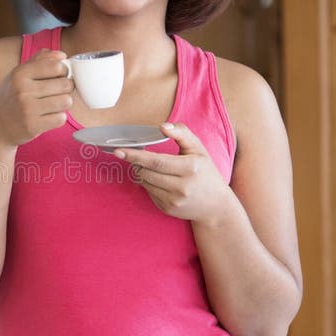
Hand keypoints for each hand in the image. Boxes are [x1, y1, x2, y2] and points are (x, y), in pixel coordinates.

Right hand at [0, 49, 73, 147]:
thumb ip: (39, 61)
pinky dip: (58, 118)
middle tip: (56, 93)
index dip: (63, 71)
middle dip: (65, 89)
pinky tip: (47, 117)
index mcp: (19, 74)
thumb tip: (61, 55)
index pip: (56, 66)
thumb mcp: (17, 76)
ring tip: (52, 105)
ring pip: (66, 101)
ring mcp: (28, 109)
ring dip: (63, 104)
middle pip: (65, 84)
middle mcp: (23, 90)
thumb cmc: (9, 100)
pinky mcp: (33, 126)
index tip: (58, 77)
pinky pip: (61, 118)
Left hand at [115, 122, 230, 223]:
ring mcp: (174, 200)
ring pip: (145, 182)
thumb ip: (181, 133)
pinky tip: (160, 180)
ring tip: (152, 167)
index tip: (119, 151)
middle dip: (136, 163)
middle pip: (147, 172)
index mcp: (190, 168)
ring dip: (142, 172)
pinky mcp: (168, 209)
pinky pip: (149, 192)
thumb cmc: (206, 172)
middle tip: (133, 155)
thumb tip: (162, 127)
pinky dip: (149, 184)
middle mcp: (182, 186)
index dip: (135, 156)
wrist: (216, 205)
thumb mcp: (198, 149)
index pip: (156, 161)